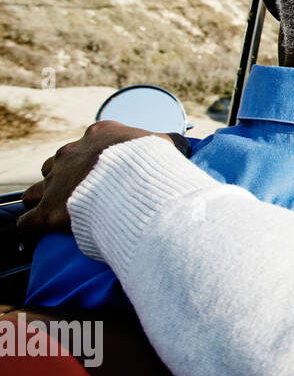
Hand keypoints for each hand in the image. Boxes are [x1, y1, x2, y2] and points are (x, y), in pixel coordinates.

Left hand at [17, 121, 190, 232]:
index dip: (96, 158)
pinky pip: (27, 223)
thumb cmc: (152, 165)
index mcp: (99, 135)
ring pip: (37, 191)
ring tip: (53, 213)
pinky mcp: (48, 211)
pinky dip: (30, 231)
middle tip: (82, 194)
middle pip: (58, 164)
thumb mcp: (166, 147)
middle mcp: (71, 154)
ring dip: (43, 200)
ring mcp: (56, 181)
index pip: (90, 142)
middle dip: (66, 179)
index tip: (106, 171)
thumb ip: (169, 144)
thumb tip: (184, 144)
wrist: (134, 184)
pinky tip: (34, 239)